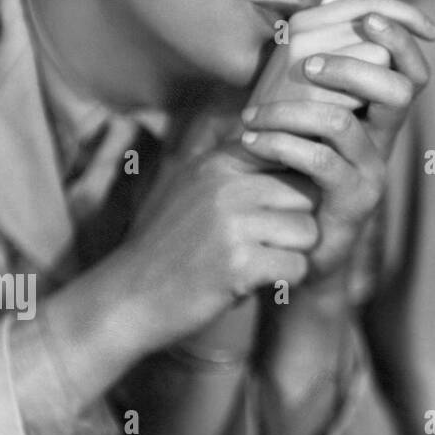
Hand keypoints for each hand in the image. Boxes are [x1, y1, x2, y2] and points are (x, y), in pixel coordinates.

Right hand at [107, 142, 319, 354]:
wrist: (125, 298)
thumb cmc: (167, 244)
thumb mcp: (192, 186)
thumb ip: (235, 163)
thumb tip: (283, 137)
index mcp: (218, 162)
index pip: (289, 156)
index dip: (294, 187)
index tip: (277, 209)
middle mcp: (226, 186)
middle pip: (308, 194)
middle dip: (297, 222)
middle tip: (268, 243)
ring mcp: (232, 224)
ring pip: (308, 231)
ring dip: (292, 253)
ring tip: (257, 262)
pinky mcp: (239, 264)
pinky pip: (297, 267)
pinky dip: (282, 281)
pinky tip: (252, 283)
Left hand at [238, 0, 434, 279]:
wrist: (300, 249)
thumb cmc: (297, 178)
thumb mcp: (308, 125)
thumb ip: (310, 83)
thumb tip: (289, 21)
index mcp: (380, 116)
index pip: (412, 70)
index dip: (403, 38)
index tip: (373, 17)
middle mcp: (386, 140)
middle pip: (399, 89)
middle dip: (353, 66)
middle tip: (309, 64)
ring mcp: (372, 171)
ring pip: (344, 122)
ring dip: (293, 109)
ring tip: (254, 114)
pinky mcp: (351, 201)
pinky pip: (318, 161)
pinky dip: (278, 144)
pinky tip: (249, 142)